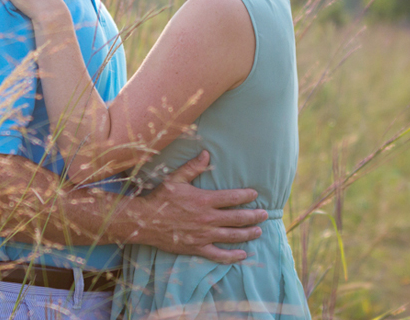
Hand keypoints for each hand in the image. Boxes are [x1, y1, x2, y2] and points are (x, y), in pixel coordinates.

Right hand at [129, 151, 267, 263]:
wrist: (144, 221)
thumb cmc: (160, 198)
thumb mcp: (175, 179)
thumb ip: (193, 167)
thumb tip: (207, 153)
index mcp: (204, 200)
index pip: (232, 198)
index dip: (246, 196)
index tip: (255, 194)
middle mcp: (207, 219)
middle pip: (237, 218)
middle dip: (254, 216)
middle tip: (265, 215)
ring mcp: (203, 235)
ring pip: (232, 236)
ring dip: (247, 234)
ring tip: (258, 232)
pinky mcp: (197, 248)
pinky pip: (218, 255)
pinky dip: (232, 256)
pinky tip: (242, 255)